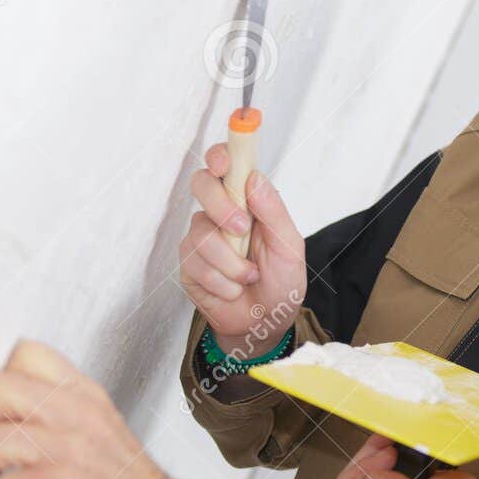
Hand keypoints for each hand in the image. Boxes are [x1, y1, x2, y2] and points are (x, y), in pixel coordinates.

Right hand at [179, 143, 306, 356]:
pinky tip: (233, 289)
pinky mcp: (189, 264)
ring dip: (231, 262)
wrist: (266, 323)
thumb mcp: (289, 247)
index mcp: (248, 201)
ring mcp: (202, 237)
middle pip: (202, 185)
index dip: (220, 155)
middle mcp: (221, 213)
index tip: (224, 162)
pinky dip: (221, 281)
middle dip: (220, 206)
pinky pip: (196, 264)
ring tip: (250, 277)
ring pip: (201, 233)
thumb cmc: (281, 282)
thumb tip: (255, 178)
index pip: (227, 165)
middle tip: (241, 229)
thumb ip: (274, 212)